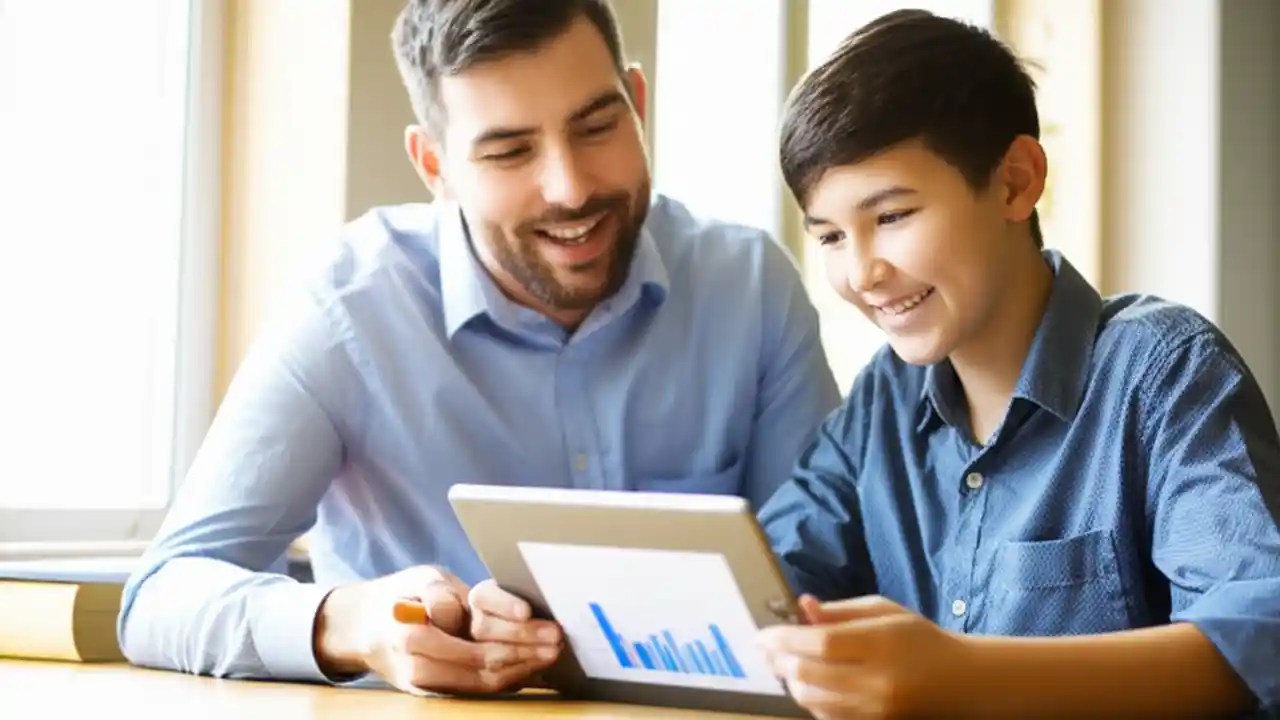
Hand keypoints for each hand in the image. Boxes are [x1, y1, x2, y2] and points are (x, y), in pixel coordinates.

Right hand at [313, 565, 557, 694]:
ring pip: (484, 684)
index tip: (533, 616)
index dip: (508, 631)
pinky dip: (508, 679)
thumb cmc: (401, 596)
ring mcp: (428, 685)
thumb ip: (440, 594)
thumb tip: (461, 617)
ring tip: (551, 652)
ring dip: (522, 669)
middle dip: (525, 652)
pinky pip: (478, 689)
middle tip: (556, 639)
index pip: (473, 641)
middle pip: (484, 665)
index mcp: (413, 635)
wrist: (365, 628)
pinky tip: (531, 666)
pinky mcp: (436, 693)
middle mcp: (420, 666)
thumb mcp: (419, 579)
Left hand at [757, 595, 970, 718]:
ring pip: (812, 700)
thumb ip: (840, 611)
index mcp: (881, 645)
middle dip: (779, 661)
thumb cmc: (918, 638)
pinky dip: (808, 699)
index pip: (822, 644)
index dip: (785, 639)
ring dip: (790, 681)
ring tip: (782, 664)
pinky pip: (826, 716)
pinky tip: (804, 683)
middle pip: (810, 675)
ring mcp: (874, 710)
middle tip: (764, 648)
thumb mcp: (883, 611)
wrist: (959, 682)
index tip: (763, 635)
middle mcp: (876, 682)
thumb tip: (802, 607)